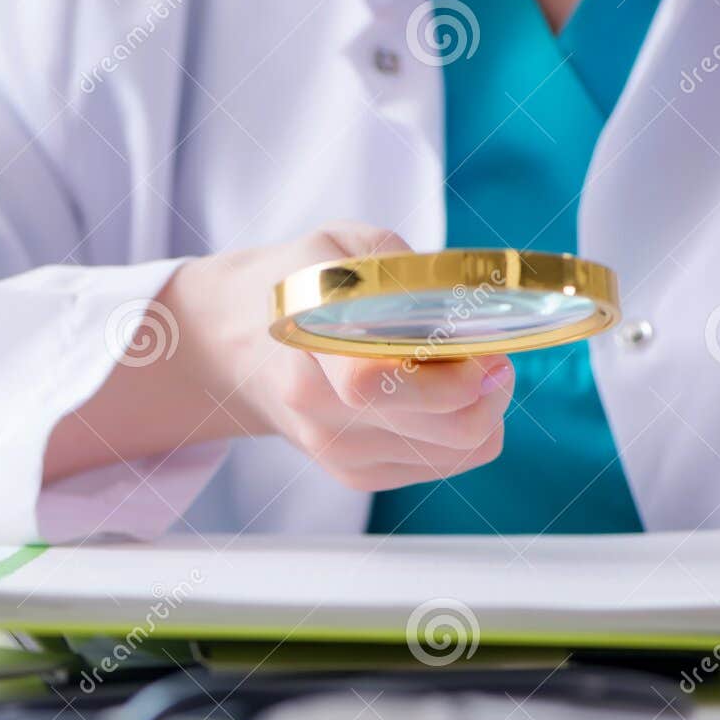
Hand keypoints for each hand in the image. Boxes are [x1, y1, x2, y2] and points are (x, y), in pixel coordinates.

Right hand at [44, 223, 513, 491]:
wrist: (228, 346)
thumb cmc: (290, 287)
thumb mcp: (335, 246)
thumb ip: (399, 268)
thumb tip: (470, 309)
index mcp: (305, 351)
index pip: (376, 385)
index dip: (450, 377)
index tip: (485, 352)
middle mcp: (320, 415)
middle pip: (442, 432)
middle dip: (489, 394)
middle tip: (490, 354)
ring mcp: (339, 452)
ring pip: (457, 452)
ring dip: (481, 410)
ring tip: (459, 368)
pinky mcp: (356, 473)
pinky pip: (446, 464)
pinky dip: (461, 431)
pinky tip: (437, 395)